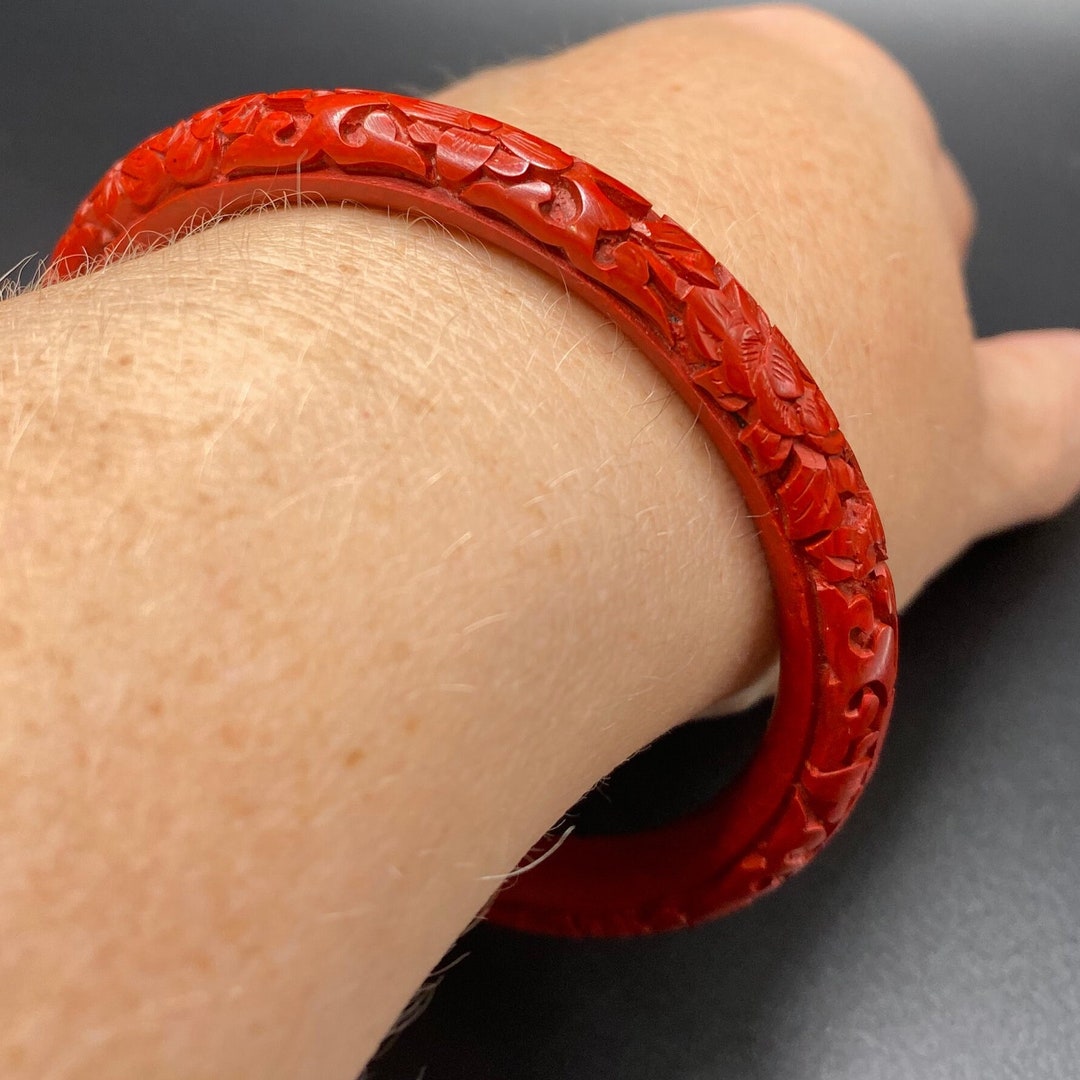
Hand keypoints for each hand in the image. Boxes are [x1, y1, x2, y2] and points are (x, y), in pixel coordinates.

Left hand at [439, 3, 1079, 647]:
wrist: (504, 478)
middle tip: (714, 457)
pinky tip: (496, 425)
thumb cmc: (745, 464)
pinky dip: (488, 339)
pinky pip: (468, 271)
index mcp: (840, 103)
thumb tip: (1062, 398)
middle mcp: (666, 79)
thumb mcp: (954, 468)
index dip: (877, 337)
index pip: (893, 208)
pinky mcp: (387, 198)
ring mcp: (513, 129)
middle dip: (735, 332)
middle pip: (733, 218)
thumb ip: (1035, 418)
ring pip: (593, 245)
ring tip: (596, 456)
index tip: (836, 421)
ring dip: (601, 335)